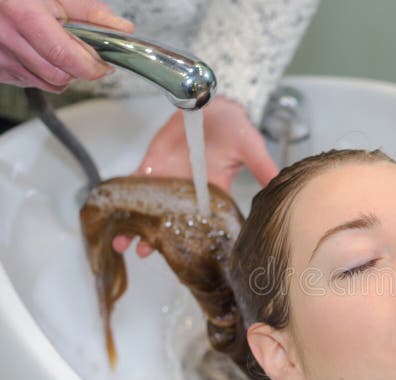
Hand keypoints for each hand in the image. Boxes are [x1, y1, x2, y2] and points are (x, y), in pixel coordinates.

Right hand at [0, 0, 133, 91]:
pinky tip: (39, 54)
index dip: (91, 66)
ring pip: (47, 83)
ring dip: (62, 72)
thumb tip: (121, 29)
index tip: (104, 65)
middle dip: (78, 68)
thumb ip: (89, 12)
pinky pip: (30, 82)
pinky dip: (43, 74)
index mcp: (24, 16)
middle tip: (83, 53)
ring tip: (58, 49)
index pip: (66, 57)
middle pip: (59, 75)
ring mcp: (0, 57)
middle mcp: (7, 39)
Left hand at [113, 96, 278, 256]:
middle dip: (159, 239)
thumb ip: (263, 167)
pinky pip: (133, 187)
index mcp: (215, 195)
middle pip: (172, 222)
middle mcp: (189, 193)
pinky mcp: (150, 167)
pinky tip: (112, 214)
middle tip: (146, 254)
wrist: (209, 101)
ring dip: (135, 225)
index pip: (204, 223)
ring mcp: (168, 181)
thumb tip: (280, 186)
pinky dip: (121, 200)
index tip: (187, 258)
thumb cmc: (233, 126)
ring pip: (149, 210)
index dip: (194, 241)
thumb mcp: (251, 147)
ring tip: (123, 243)